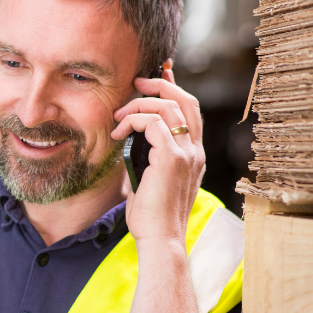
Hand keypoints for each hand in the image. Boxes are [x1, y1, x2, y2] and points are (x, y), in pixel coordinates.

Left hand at [111, 63, 205, 243]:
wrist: (160, 237)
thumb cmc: (151, 213)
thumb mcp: (149, 177)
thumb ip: (147, 156)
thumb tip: (129, 140)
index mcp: (192, 153)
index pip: (189, 109)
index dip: (174, 87)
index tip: (156, 75)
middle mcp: (194, 150)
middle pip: (184, 100)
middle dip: (159, 84)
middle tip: (135, 81)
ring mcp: (186, 153)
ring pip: (168, 108)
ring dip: (139, 104)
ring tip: (118, 115)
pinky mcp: (172, 159)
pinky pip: (154, 124)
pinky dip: (133, 120)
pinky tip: (118, 133)